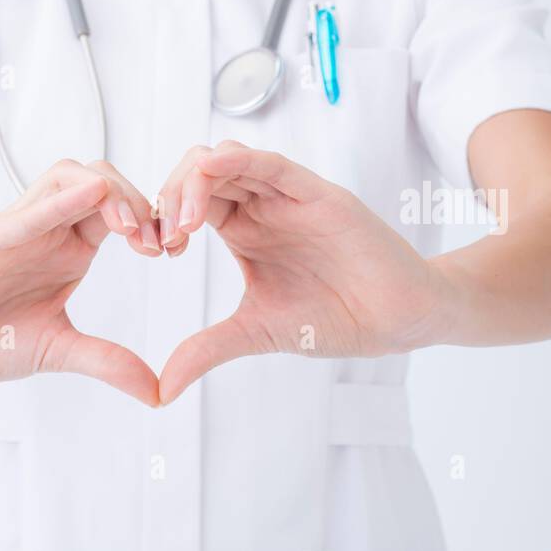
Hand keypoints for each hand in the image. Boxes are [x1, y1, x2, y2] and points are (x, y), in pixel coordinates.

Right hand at [0, 158, 162, 404]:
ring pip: (68, 177)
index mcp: (69, 249)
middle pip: (102, 181)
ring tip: (132, 228)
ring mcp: (18, 229)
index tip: (172, 251)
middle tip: (161, 240)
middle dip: (139, 200)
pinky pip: (27, 211)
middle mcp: (47, 230)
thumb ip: (107, 361)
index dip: (150, 219)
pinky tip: (91, 195)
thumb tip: (158, 392)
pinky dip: (61, 200)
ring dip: (108, 191)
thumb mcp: (58, 350)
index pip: (118, 210)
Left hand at [155, 141, 454, 402]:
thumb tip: (161, 390)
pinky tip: (212, 170)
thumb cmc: (335, 318)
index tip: (153, 249)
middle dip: (171, 195)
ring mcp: (287, 195)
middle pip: (200, 174)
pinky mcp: (316, 194)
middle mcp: (261, 205)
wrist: (396, 321)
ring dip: (195, 180)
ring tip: (182, 222)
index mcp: (242, 229)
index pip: (188, 201)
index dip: (163, 215)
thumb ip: (208, 349)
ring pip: (229, 161)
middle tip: (163, 238)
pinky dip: (239, 160)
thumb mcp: (256, 331)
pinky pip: (272, 165)